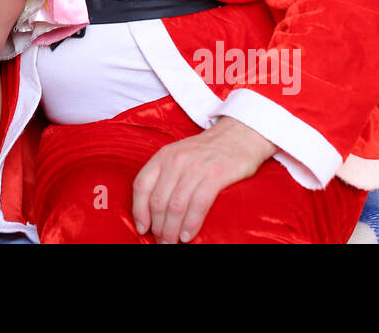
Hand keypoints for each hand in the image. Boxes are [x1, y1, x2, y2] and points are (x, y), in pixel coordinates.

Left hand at [131, 116, 276, 243]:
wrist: (239, 135)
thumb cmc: (207, 151)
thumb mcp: (179, 155)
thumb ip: (165, 176)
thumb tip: (153, 209)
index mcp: (163, 156)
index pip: (141, 185)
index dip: (139, 210)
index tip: (143, 228)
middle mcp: (175, 161)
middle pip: (158, 201)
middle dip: (158, 226)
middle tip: (162, 241)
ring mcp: (195, 167)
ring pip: (176, 206)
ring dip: (172, 230)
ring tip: (172, 243)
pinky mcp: (216, 175)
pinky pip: (198, 204)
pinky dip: (191, 224)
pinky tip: (188, 236)